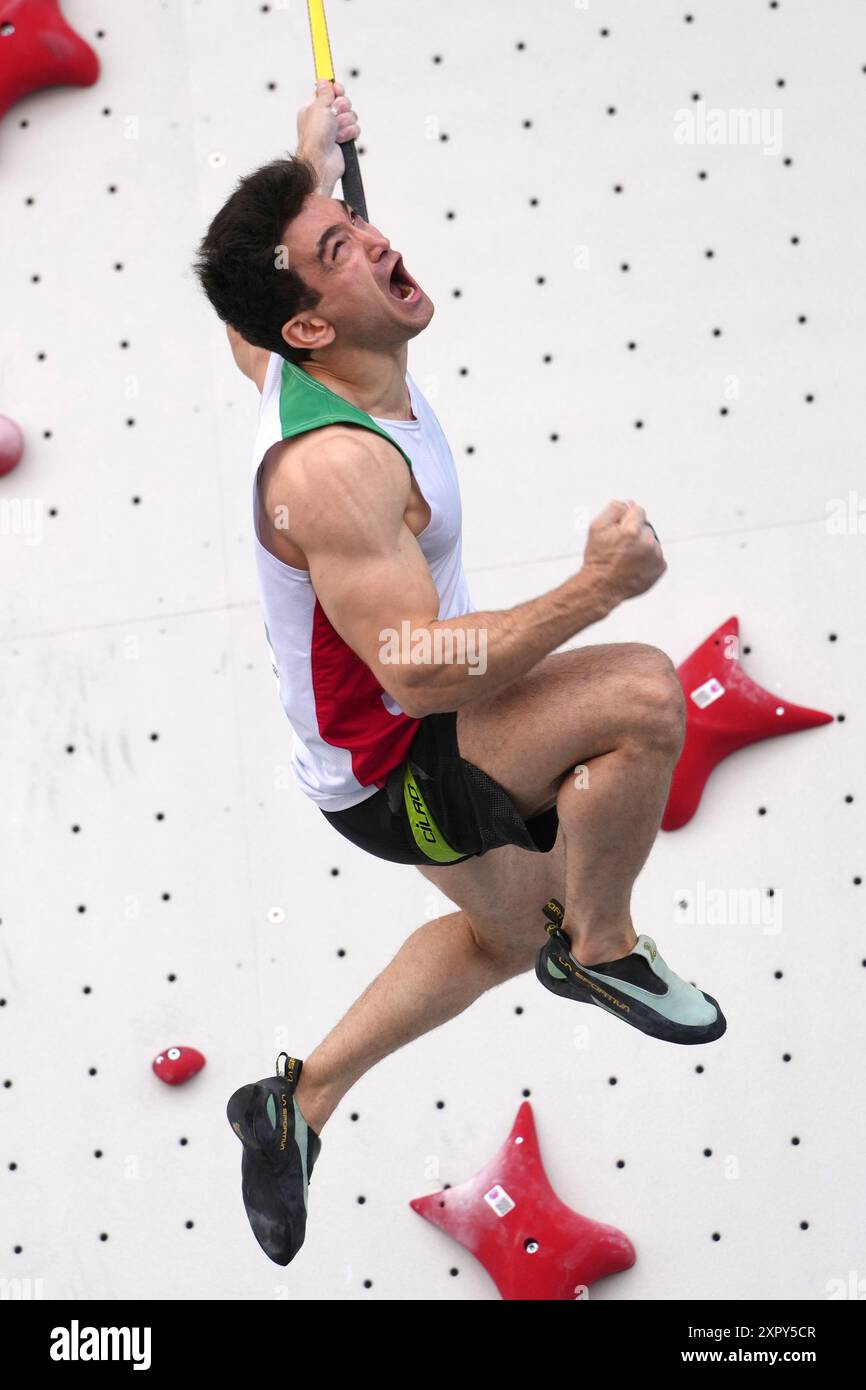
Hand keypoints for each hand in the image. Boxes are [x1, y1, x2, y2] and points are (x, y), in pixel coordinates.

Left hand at [296, 79, 360, 194]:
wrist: (321, 162)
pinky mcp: (344, 138)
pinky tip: (340, 140)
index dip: (335, 89)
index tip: (337, 90)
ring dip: (345, 123)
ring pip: (351, 115)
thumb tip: (323, 79)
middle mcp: (325, 117)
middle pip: (343, 101)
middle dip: (342, 108)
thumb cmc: (314, 138)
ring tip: (335, 131)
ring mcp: (335, 128)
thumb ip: (324, 91)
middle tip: (334, 115)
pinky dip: (349, 133)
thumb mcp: (318, 107)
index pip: (329, 90)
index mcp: (315, 107)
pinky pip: (355, 128)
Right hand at [581, 499, 666, 603]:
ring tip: (627, 558)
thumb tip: (630, 504)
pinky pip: (657, 555)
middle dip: (635, 533)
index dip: (626, 520)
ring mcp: (655, 557)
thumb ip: (614, 509)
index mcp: (631, 531)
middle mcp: (647, 543)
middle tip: (620, 548)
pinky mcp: (660, 568)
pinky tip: (634, 565)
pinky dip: (648, 559)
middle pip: (645, 527)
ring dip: (642, 546)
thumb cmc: (598, 557)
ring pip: (651, 541)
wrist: (601, 587)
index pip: (638, 511)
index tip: (618, 532)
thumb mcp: (596, 528)